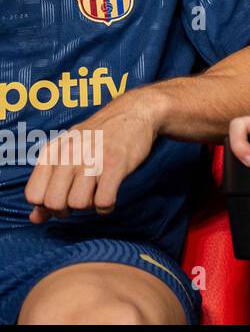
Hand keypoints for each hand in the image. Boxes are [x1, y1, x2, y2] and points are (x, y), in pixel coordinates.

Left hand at [25, 89, 163, 222]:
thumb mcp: (67, 152)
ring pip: (78, 204)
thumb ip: (48, 183)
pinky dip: (106, 207)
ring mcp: (92, 159)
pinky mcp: (115, 164)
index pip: (34, 194)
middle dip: (67, 210)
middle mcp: (68, 154)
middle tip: (80, 199)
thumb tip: (35, 218)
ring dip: (88, 207)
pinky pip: (103, 201)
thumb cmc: (99, 135)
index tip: (62, 198)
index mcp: (53, 151)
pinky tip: (109, 198)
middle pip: (54, 203)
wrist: (134, 112)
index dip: (46, 204)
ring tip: (96, 195)